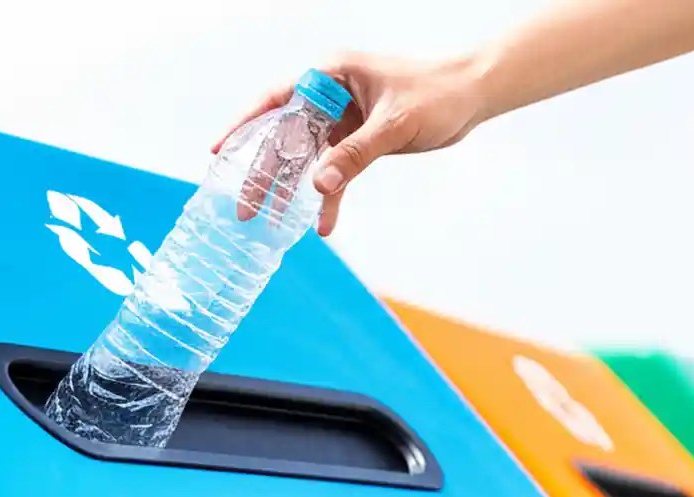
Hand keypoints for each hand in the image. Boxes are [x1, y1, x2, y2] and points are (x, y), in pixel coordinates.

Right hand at [212, 53, 488, 235]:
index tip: (219, 151)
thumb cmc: (438, 93)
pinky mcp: (359, 139)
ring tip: (271, 223)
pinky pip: (336, 170)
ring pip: (307, 157)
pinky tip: (324, 225)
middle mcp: (331, 94)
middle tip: (245, 206)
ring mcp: (343, 118)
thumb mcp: (394, 124)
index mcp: (331, 74)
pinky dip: (331, 196)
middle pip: (286, 135)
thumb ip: (355, 154)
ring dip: (292, 190)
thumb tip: (317, 184)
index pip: (276, 99)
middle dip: (265, 172)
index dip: (245, 125)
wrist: (474, 95)